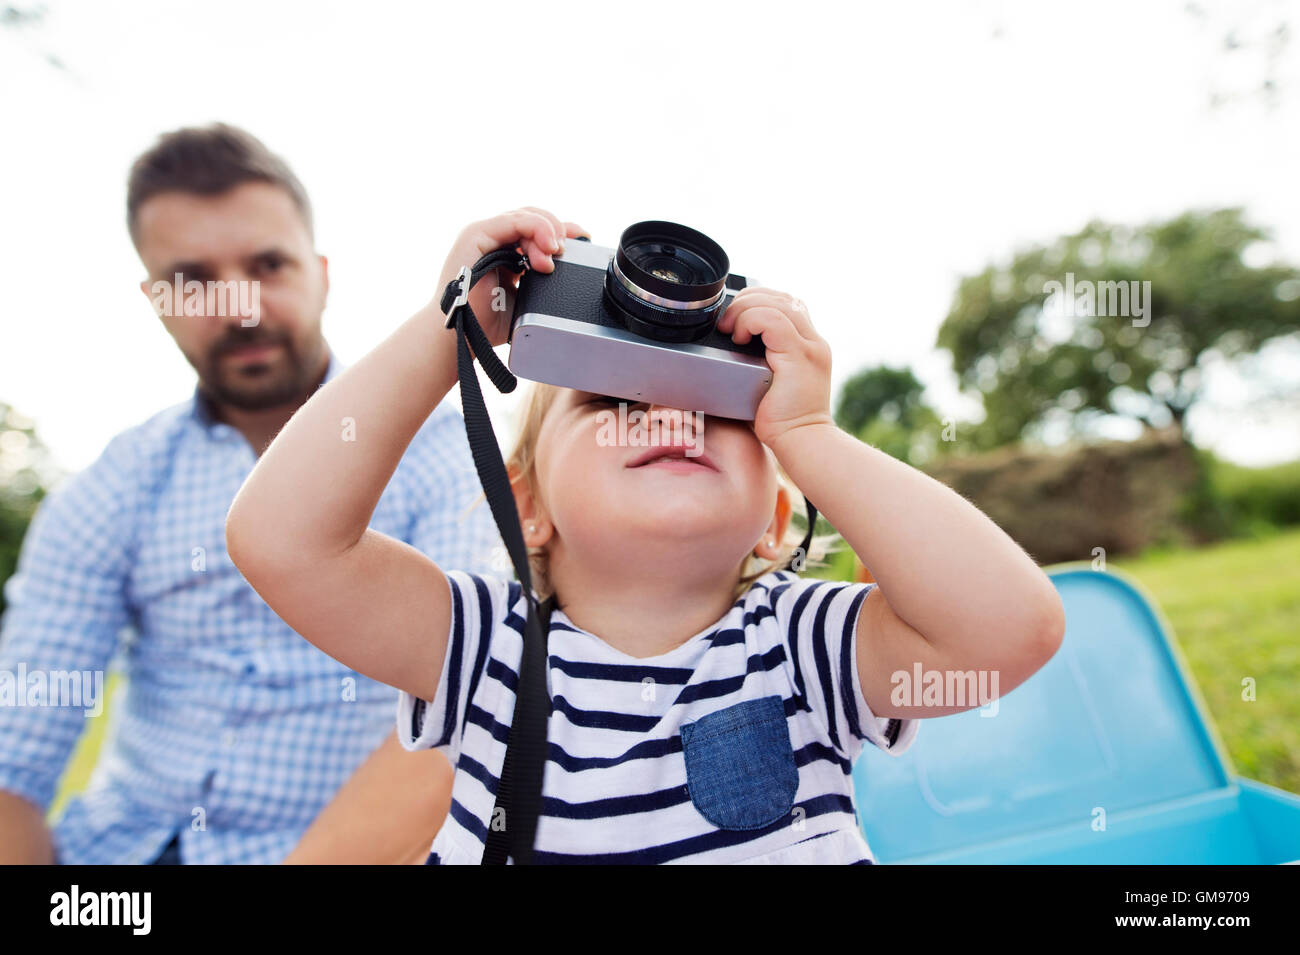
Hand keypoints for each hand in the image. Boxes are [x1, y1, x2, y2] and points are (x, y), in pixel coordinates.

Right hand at [435, 207, 588, 346]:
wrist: (459, 337)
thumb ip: (541, 281)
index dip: (559, 230)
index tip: (582, 240)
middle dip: (556, 231)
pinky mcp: (476, 234)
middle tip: (565, 253)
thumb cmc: (485, 322)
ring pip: (526, 216)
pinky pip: (514, 221)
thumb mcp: (525, 297)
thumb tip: (566, 270)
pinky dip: (536, 228)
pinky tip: (547, 246)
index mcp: (502, 250)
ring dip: (547, 232)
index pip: (535, 228)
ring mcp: (483, 234)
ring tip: (554, 255)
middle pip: (533, 218)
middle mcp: (492, 238)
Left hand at [716, 288, 833, 448]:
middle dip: (748, 299)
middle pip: (782, 297)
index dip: (759, 299)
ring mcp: (809, 347)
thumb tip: (731, 347)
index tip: (737, 317)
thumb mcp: (772, 381)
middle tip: (727, 321)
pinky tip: (739, 338)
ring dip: (745, 309)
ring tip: (730, 329)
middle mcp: (813, 341)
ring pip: (777, 303)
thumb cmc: (782, 420)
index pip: (787, 302)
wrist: (802, 441)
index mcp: (808, 344)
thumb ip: (762, 359)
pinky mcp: (799, 356)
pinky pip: (773, 320)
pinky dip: (750, 321)